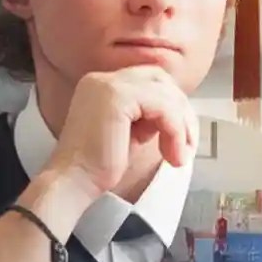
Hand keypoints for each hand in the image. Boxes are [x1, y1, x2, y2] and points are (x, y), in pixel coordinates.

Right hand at [48, 66, 198, 190]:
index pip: (150, 80)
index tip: (180, 136)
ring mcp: (109, 85)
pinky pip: (163, 107)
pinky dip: (175, 131)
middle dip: (181, 111)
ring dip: (181, 126)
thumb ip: (147, 116)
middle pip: (161, 80)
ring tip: (179, 156)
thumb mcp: (130, 133)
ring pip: (166, 94)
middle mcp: (103, 78)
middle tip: (188, 144)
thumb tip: (175, 114)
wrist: (73, 182)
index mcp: (102, 84)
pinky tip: (172, 154)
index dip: (171, 104)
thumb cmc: (99, 167)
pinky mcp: (118, 98)